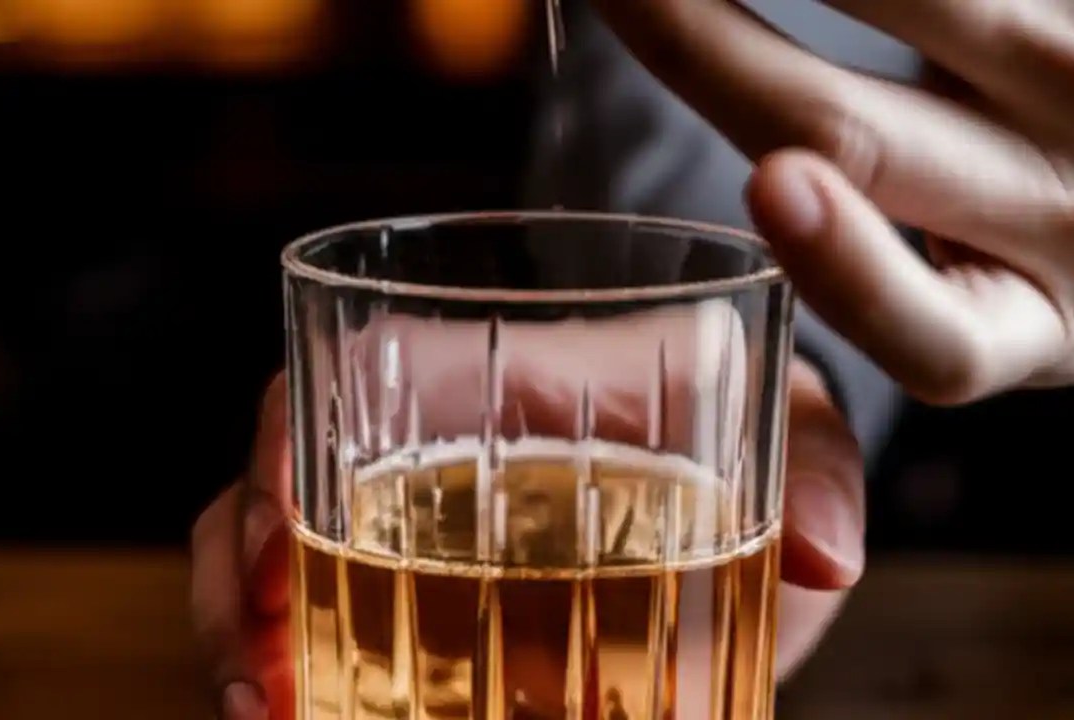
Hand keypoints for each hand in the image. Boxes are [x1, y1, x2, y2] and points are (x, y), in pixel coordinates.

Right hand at [190, 311, 864, 717]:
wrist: (745, 455)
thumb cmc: (752, 416)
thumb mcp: (788, 428)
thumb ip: (818, 474)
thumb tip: (831, 557)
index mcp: (498, 372)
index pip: (347, 374)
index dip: (285, 453)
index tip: (285, 544)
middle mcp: (430, 444)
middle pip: (277, 488)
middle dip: (242, 589)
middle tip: (261, 693)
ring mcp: (415, 521)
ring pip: (278, 566)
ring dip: (254, 647)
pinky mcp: (425, 596)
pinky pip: (331, 626)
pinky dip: (310, 679)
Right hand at [593, 0, 1073, 403]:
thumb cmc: (1053, 255)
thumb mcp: (986, 324)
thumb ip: (878, 328)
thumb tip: (808, 489)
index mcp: (1014, 327)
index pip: (934, 332)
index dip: (850, 263)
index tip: (770, 183)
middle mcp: (1069, 214)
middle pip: (868, 137)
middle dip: (708, 43)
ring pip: (927, 15)